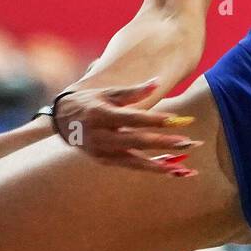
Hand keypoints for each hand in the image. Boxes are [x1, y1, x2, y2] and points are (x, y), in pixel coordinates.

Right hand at [51, 79, 202, 175]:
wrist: (61, 121)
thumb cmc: (90, 101)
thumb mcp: (108, 92)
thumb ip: (133, 91)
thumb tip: (157, 82)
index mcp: (101, 114)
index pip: (134, 118)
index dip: (156, 119)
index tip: (178, 119)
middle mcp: (100, 135)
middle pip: (138, 141)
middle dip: (165, 143)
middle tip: (189, 142)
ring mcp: (101, 151)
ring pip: (135, 161)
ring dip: (162, 164)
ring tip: (185, 167)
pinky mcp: (103, 161)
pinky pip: (130, 166)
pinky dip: (150, 168)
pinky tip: (170, 169)